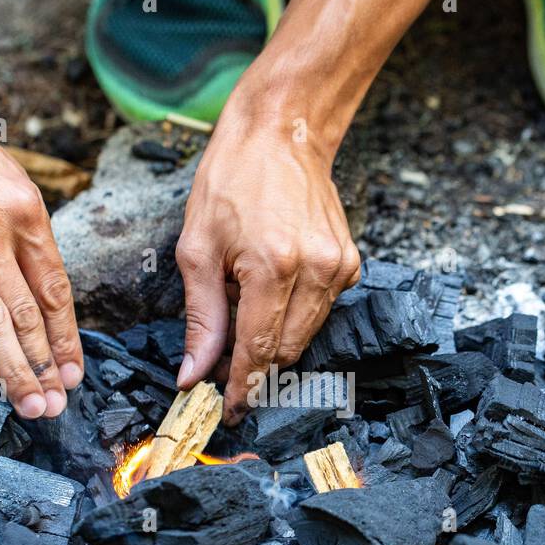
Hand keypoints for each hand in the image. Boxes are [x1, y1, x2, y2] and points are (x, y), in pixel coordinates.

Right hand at [0, 96, 82, 418]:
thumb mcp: (7, 180)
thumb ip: (28, 234)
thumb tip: (47, 295)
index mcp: (23, 210)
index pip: (54, 289)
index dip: (67, 337)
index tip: (74, 372)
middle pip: (26, 314)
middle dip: (46, 366)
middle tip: (56, 404)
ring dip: (12, 369)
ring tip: (28, 402)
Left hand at [175, 102, 359, 423]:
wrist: (282, 133)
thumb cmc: (232, 180)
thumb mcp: (197, 248)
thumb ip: (201, 318)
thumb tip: (193, 374)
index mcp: (273, 266)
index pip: (259, 350)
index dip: (242, 387)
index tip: (227, 411)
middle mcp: (316, 270)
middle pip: (285, 351)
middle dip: (254, 366)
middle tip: (222, 363)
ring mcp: (339, 267)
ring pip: (304, 336)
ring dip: (273, 340)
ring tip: (243, 310)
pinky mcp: (351, 263)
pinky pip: (320, 311)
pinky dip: (294, 315)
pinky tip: (272, 288)